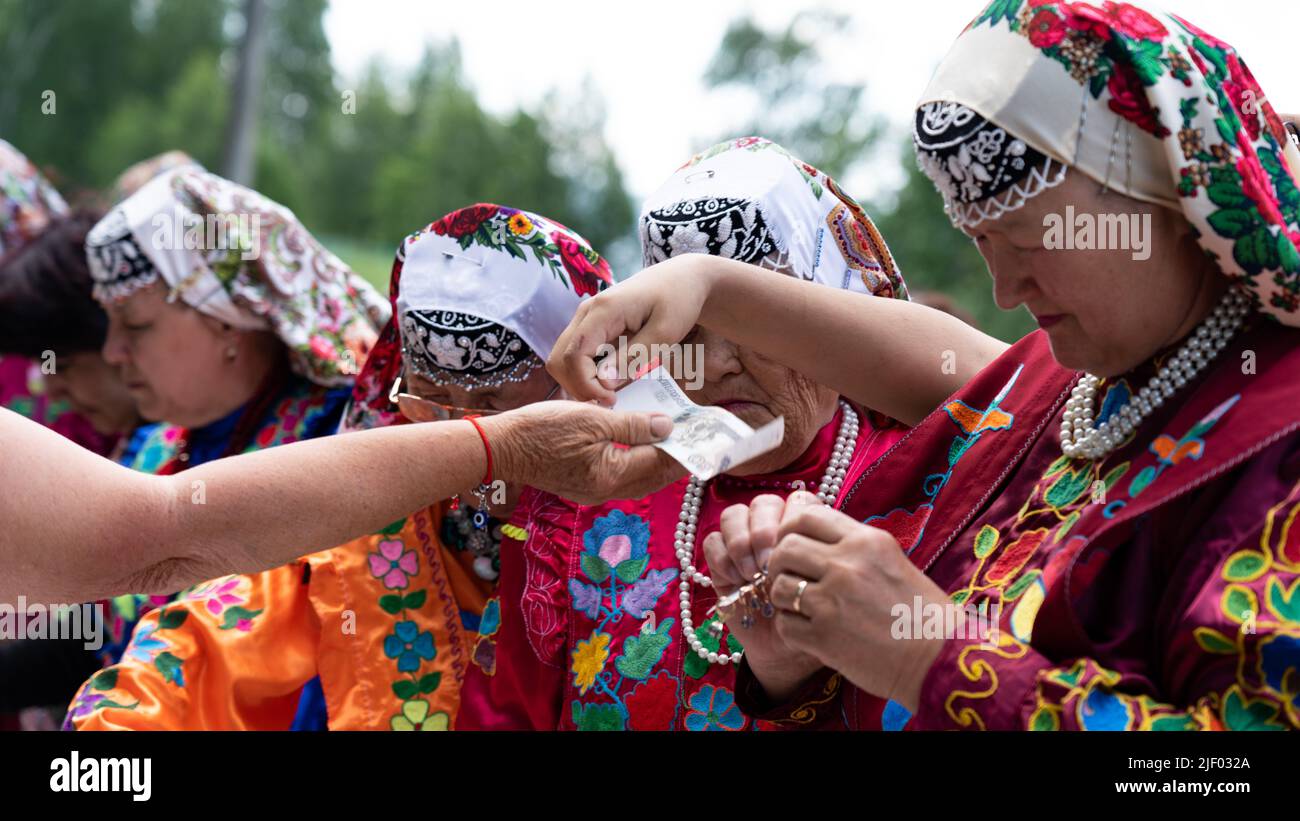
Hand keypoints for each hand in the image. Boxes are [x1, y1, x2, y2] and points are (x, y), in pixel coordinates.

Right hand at [484, 400, 687, 504]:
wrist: (502, 447)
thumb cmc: (542, 429)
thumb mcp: (592, 418)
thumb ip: (632, 423)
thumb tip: (667, 427)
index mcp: (612, 475)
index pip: (662, 463)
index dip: (685, 447)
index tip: (705, 435)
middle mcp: (608, 490)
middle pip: (655, 477)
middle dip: (677, 458)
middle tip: (697, 437)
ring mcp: (595, 491)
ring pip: (640, 479)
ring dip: (659, 461)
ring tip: (676, 438)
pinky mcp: (584, 486)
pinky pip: (623, 476)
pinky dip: (639, 462)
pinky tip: (643, 443)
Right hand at [548, 254, 713, 404]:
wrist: (683, 279)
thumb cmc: (679, 301)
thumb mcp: (664, 333)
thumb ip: (633, 358)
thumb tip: (603, 384)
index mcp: (603, 310)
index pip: (573, 355)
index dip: (585, 384)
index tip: (612, 400)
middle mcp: (587, 312)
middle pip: (560, 359)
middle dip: (579, 387)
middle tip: (610, 402)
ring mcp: (586, 318)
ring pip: (563, 359)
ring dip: (581, 382)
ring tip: (612, 395)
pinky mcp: (592, 326)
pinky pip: (576, 355)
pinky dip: (587, 374)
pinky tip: (612, 382)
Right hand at [702, 491, 825, 701]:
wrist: (787, 651)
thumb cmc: (814, 618)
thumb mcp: (827, 589)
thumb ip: (821, 561)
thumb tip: (814, 542)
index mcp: (804, 530)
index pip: (797, 500)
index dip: (793, 520)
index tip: (798, 552)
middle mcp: (773, 531)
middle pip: (763, 503)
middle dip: (763, 530)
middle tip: (768, 564)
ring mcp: (744, 544)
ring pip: (734, 515)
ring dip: (740, 541)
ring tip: (750, 574)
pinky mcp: (721, 562)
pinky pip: (712, 541)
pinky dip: (722, 558)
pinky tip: (735, 581)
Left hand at [764, 504, 953, 712]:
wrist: (940, 660)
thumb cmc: (919, 613)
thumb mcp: (891, 561)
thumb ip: (853, 546)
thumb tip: (811, 535)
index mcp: (866, 541)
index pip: (805, 516)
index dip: (790, 531)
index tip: (795, 548)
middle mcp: (847, 564)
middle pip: (784, 547)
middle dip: (779, 564)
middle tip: (792, 580)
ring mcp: (833, 600)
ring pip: (778, 585)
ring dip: (783, 598)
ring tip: (801, 609)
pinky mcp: (824, 636)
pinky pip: (784, 623)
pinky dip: (791, 629)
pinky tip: (809, 633)